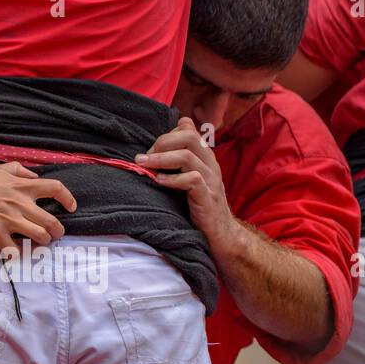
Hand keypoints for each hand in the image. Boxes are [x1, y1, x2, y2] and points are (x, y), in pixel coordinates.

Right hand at [0, 162, 75, 251]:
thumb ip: (19, 170)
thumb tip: (34, 176)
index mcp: (21, 186)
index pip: (55, 189)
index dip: (68, 198)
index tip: (71, 207)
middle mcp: (19, 203)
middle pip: (52, 221)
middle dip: (58, 230)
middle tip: (55, 233)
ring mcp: (8, 220)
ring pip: (40, 237)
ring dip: (43, 242)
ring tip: (40, 242)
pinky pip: (15, 250)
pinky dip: (18, 254)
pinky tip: (17, 252)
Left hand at [136, 117, 233, 241]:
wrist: (220, 234)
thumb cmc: (198, 204)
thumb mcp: (186, 177)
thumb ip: (176, 161)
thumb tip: (151, 147)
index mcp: (204, 156)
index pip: (188, 129)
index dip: (167, 134)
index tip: (151, 149)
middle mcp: (210, 164)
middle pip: (189, 137)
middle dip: (162, 142)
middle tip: (144, 157)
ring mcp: (211, 180)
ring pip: (188, 156)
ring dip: (161, 159)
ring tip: (144, 165)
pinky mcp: (208, 198)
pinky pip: (192, 180)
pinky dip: (172, 179)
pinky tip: (159, 182)